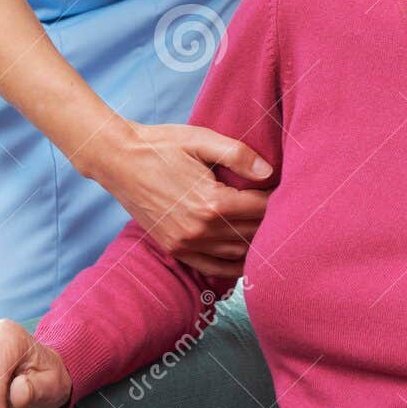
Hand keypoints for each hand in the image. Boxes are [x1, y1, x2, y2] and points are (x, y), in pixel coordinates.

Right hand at [82, 120, 274, 280]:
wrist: (118, 160)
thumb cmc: (161, 145)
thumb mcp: (201, 139)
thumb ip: (238, 155)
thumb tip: (270, 172)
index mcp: (211, 202)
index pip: (261, 208)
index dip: (278, 199)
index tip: (288, 190)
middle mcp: (200, 229)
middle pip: (252, 233)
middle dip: (272, 221)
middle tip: (286, 211)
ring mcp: (186, 243)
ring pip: (237, 253)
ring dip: (256, 243)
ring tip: (271, 230)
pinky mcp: (174, 249)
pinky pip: (212, 268)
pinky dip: (233, 266)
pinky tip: (247, 258)